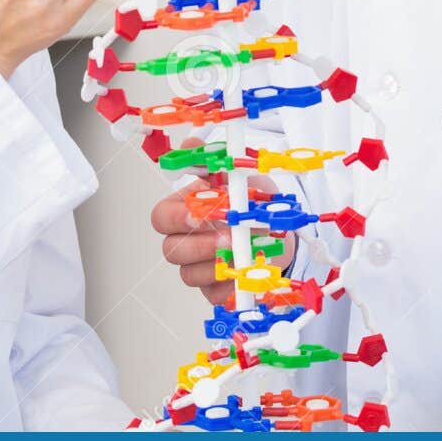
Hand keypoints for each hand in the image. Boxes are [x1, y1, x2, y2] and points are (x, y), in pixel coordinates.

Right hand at [152, 151, 295, 304]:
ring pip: (189, 275)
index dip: (176, 218)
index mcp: (184, 211)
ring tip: (244, 252)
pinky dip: (230, 284)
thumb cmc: (252, 202)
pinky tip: (246, 272)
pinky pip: (213, 295)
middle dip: (199, 245)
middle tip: (229, 238)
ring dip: (216, 264)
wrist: (280, 231)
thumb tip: (192, 145)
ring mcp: (199, 267)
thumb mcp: (238, 177)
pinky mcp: (215, 289)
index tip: (199, 214)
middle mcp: (186, 241)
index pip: (161, 217)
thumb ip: (213, 162)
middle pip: (170, 250)